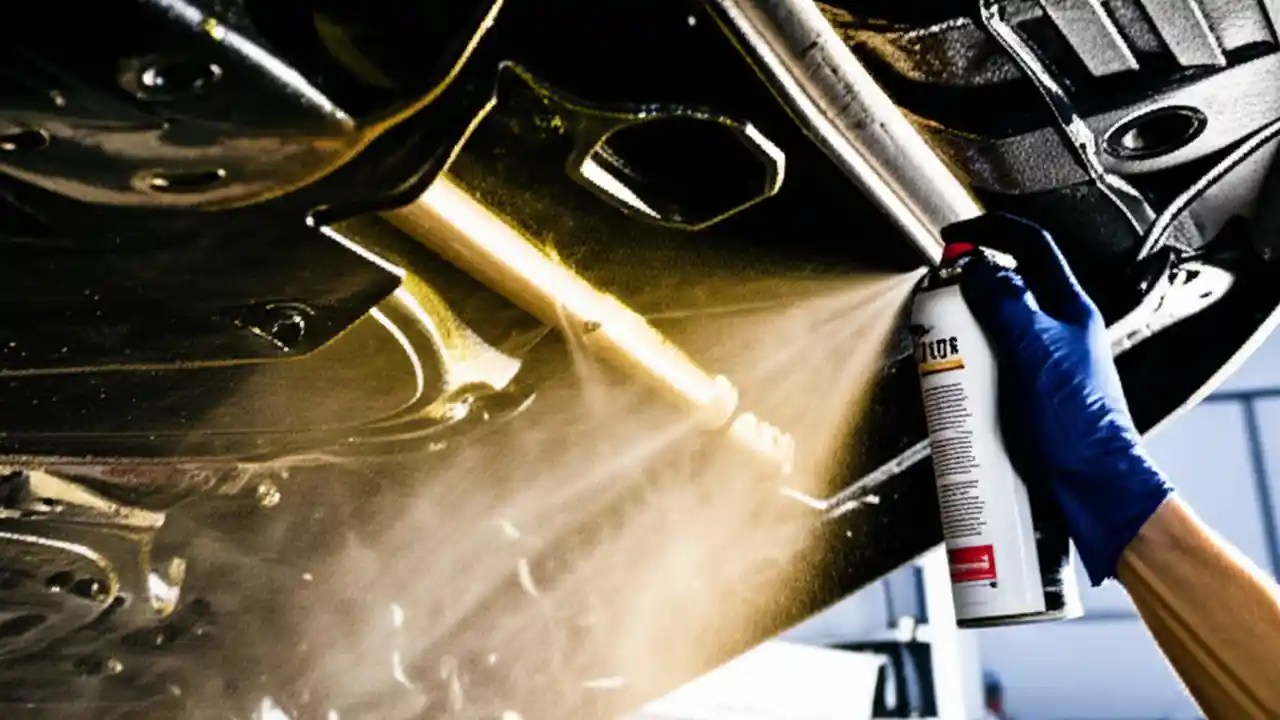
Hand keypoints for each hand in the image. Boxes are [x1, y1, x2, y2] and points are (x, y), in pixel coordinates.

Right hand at [949, 213, 1172, 584]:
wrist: (1093, 490)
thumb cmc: (1079, 427)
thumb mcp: (1035, 352)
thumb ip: (1006, 304)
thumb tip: (978, 269)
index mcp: (1069, 311)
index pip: (1033, 246)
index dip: (992, 230)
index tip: (954, 236)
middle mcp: (1056, 335)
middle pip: (1004, 291)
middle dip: (965, 294)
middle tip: (938, 306)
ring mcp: (1042, 367)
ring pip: (993, 333)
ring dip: (963, 337)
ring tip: (942, 353)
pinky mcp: (1026, 399)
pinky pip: (990, 372)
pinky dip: (966, 375)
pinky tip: (954, 393)